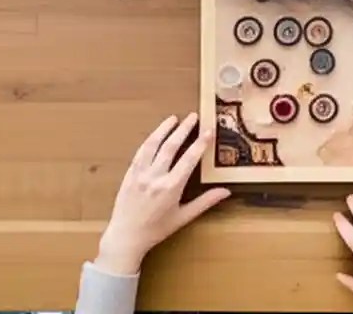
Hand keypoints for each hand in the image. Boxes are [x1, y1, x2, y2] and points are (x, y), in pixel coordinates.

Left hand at [94, 114, 230, 275]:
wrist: (126, 237)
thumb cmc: (156, 230)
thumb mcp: (183, 217)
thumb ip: (205, 202)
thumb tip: (226, 191)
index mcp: (171, 188)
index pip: (189, 159)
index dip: (200, 143)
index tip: (208, 130)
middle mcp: (155, 177)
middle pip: (171, 146)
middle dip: (183, 130)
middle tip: (193, 117)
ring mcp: (140, 174)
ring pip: (153, 145)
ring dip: (163, 130)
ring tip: (173, 119)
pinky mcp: (129, 174)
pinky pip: (140, 153)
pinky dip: (149, 141)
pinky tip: (155, 135)